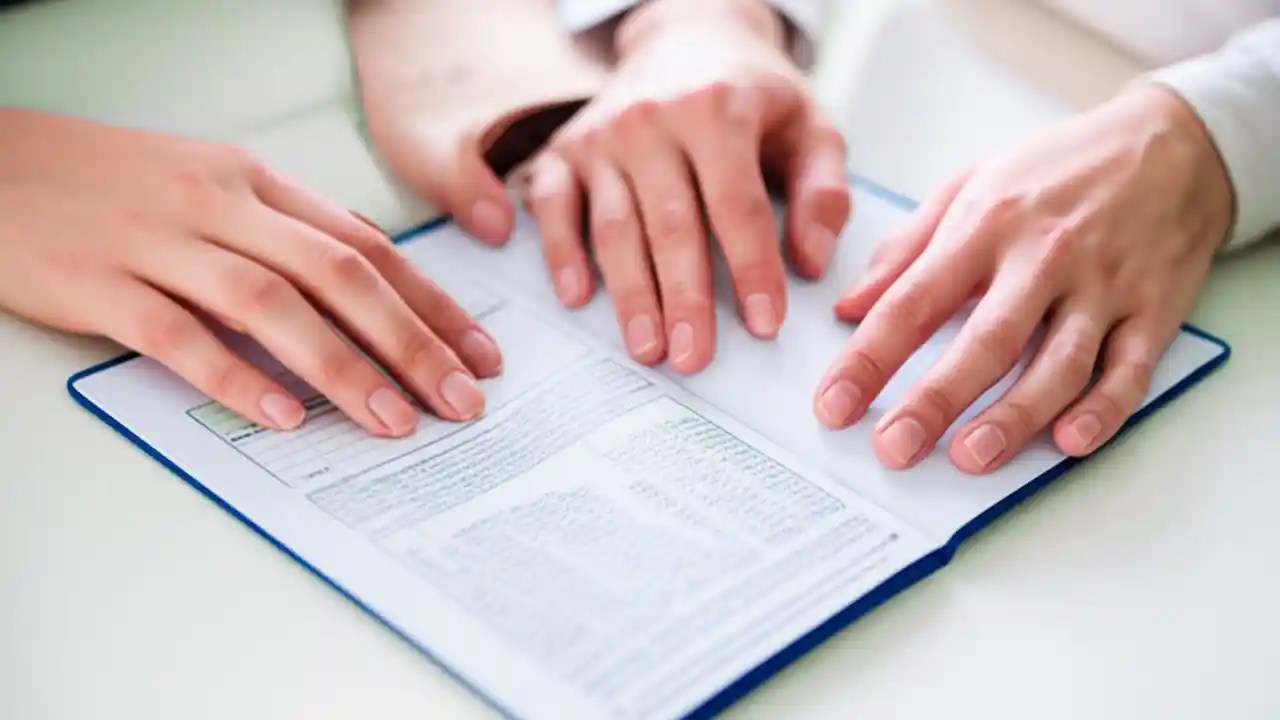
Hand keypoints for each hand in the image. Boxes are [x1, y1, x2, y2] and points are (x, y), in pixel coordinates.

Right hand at [0, 110, 501, 435]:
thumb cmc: (116, 184)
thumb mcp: (212, 188)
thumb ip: (285, 233)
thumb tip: (368, 286)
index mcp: (255, 183)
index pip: (365, 245)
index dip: (431, 302)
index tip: (479, 354)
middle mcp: (219, 205)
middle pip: (337, 274)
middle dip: (411, 342)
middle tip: (461, 400)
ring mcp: (157, 242)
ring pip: (270, 305)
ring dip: (342, 367)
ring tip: (395, 422)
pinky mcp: (98, 282)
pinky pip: (177, 334)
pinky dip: (235, 378)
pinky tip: (284, 418)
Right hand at [518, 0, 849, 371]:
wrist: (685, 36)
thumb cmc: (754, 93)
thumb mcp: (811, 126)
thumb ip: (824, 191)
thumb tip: (811, 263)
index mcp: (717, 108)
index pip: (737, 206)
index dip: (753, 270)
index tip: (766, 326)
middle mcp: (652, 119)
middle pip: (670, 225)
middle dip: (684, 299)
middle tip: (695, 360)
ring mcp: (602, 135)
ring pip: (613, 227)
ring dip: (629, 295)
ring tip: (648, 350)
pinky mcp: (565, 150)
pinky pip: (554, 207)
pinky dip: (561, 254)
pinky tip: (579, 298)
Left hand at [813, 85, 1231, 472]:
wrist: (1173, 142)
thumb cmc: (1058, 169)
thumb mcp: (970, 185)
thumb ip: (906, 250)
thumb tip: (849, 308)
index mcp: (985, 226)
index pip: (913, 300)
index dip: (868, 358)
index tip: (834, 404)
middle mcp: (1043, 257)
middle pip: (984, 341)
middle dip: (935, 400)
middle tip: (894, 447)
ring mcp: (1103, 286)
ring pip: (1057, 363)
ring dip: (1014, 416)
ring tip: (970, 458)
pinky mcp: (1154, 309)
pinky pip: (1129, 369)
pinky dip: (1102, 410)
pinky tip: (1068, 442)